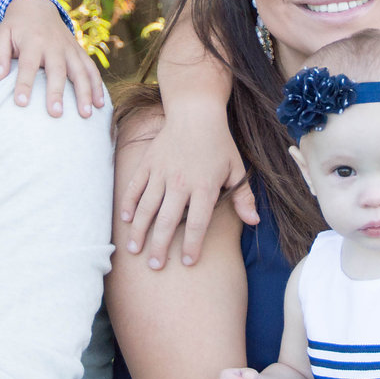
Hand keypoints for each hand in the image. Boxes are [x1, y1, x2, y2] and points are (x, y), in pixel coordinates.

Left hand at [0, 0, 104, 117]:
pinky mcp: (79, 52)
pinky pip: (91, 69)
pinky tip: (99, 105)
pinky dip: (97, 86)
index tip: (21, 103)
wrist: (36, 6)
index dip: (24, 84)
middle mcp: (54, 45)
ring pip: (80, 71)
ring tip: (85, 114)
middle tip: (56, 114)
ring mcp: (69, 49)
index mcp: (33, 41)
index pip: (28, 65)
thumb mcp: (1, 34)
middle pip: (57, 70)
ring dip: (85, 93)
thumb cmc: (16, 27)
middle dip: (57, 92)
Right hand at [119, 107, 255, 268]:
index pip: (198, 224)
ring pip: (146, 207)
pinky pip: (134, 187)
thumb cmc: (218, 143)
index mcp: (204, 186)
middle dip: (160, 246)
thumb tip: (254, 222)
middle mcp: (181, 182)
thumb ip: (243, 197)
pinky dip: (128, 204)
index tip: (188, 262)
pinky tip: (125, 220)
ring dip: (138, 231)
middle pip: (168, 222)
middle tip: (155, 266)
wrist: (195, 112)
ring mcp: (161, 173)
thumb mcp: (236, 168)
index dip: (193, 245)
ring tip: (134, 250)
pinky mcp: (148, 163)